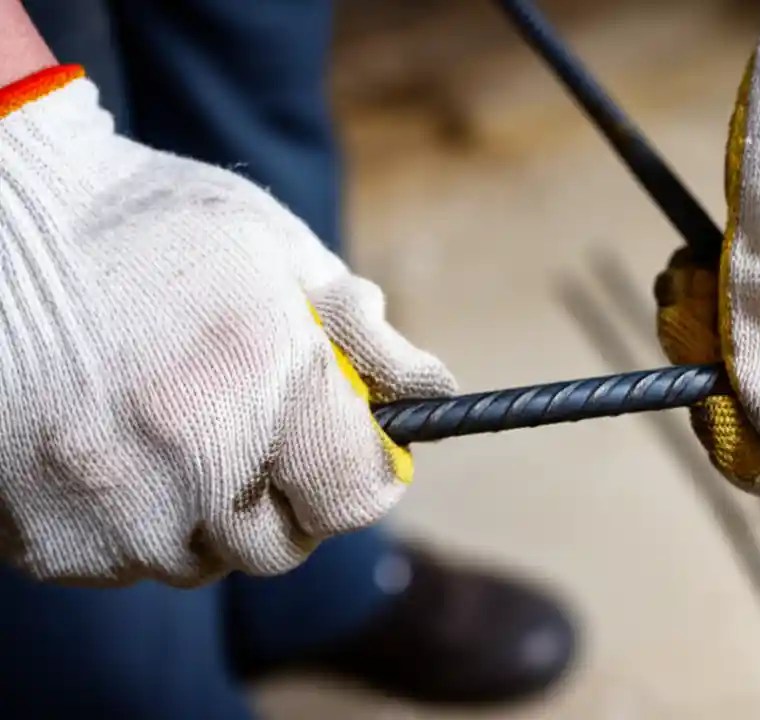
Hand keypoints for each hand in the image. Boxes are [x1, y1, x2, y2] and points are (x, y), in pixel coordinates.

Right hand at [0, 68, 454, 585]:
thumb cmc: (144, 225)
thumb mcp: (274, 249)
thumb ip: (361, 332)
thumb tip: (432, 391)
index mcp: (262, 378)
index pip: (357, 495)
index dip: (366, 473)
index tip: (357, 449)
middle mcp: (192, 459)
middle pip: (285, 542)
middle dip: (295, 496)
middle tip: (266, 432)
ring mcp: (112, 507)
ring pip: (205, 559)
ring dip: (216, 512)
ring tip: (183, 428)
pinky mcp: (48, 537)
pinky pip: (127, 562)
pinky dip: (141, 521)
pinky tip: (121, 446)